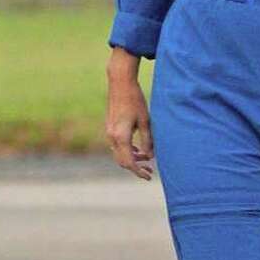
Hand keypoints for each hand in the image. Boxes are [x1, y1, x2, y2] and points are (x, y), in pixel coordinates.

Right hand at [105, 53, 153, 179]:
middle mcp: (112, 136)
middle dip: (135, 168)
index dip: (139, 172)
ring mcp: (109, 132)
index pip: (129, 162)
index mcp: (121, 137)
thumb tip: (150, 156)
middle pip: (122, 161)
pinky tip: (138, 149)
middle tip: (150, 170)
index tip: (149, 176)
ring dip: (132, 159)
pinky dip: (127, 151)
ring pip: (119, 154)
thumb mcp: (146, 122)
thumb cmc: (135, 101)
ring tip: (147, 159)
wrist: (120, 84)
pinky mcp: (110, 128)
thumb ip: (148, 140)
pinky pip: (117, 146)